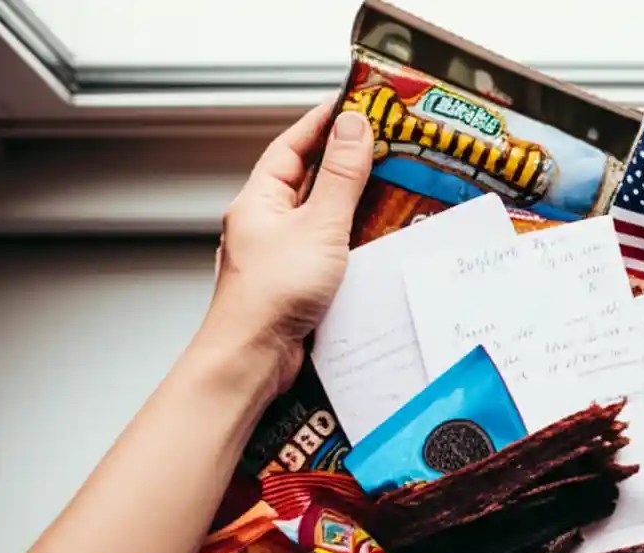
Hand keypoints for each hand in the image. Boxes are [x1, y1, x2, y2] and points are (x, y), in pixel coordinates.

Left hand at [202, 104, 372, 392]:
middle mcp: (266, 224)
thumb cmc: (270, 296)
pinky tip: (376, 242)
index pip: (293, 145)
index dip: (323, 122)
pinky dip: (352, 240)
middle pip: (308, 180)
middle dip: (345, 162)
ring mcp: (281, 255)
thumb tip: (354, 126)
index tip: (354, 104)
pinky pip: (328, 250)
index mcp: (259, 200)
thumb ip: (341, 176)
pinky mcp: (297, 284)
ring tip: (390, 188)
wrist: (253, 358)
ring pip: (320, 217)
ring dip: (352, 204)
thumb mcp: (318, 225)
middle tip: (384, 144)